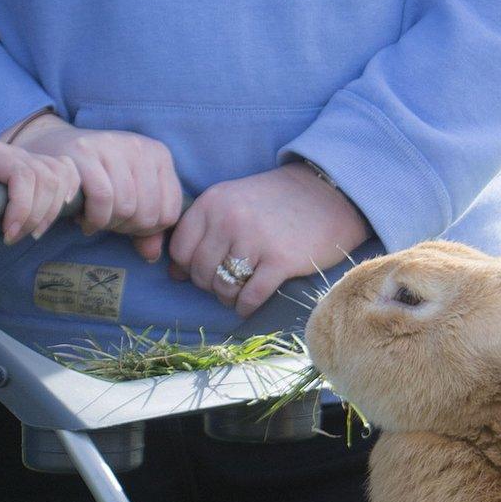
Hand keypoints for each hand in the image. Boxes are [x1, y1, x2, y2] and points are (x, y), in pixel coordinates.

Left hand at [0, 137, 80, 242]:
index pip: (24, 175)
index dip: (22, 207)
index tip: (8, 234)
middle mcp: (18, 152)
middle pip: (47, 179)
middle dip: (36, 216)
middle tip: (14, 238)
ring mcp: (31, 158)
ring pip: (60, 177)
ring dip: (52, 211)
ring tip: (33, 232)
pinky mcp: (40, 166)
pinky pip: (67, 171)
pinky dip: (70, 190)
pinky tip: (59, 210)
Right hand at [6, 112, 182, 260]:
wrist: (54, 148)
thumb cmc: (97, 178)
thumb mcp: (129, 196)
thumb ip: (146, 227)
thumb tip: (151, 255)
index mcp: (159, 155)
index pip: (171, 212)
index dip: (148, 230)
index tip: (127, 225)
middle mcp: (140, 147)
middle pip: (148, 213)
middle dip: (126, 229)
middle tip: (108, 223)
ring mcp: (113, 145)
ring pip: (126, 207)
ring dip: (107, 225)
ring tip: (96, 220)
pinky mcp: (85, 151)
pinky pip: (103, 198)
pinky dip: (94, 219)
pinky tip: (84, 221)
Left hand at [169, 162, 370, 318]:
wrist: (326, 195)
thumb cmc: (275, 202)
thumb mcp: (232, 202)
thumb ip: (202, 231)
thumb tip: (174, 273)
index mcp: (213, 202)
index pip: (179, 249)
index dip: (187, 266)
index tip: (203, 269)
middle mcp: (229, 219)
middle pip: (199, 272)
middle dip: (208, 285)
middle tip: (224, 283)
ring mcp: (254, 240)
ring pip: (222, 287)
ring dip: (227, 297)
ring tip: (237, 293)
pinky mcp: (280, 261)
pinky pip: (250, 296)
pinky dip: (245, 306)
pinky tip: (248, 304)